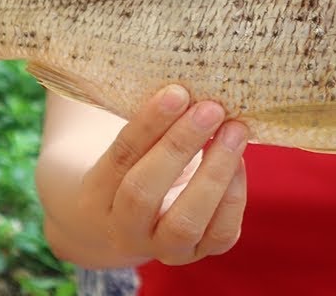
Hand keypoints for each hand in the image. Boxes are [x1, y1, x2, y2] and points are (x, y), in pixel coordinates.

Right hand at [77, 84, 249, 265]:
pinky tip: (239, 159)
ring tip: (236, 129)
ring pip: (184, 222)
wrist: (132, 220)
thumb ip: (153, 121)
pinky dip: (234, 195)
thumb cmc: (137, 162)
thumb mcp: (133, 144)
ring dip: (214, 172)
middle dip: (180, 146)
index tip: (176, 92)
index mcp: (96, 195)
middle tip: (211, 108)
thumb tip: (191, 82)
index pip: (120, 157)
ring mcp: (161, 249)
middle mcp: (123, 229)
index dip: (148, 124)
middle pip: (143, 193)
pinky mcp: (199, 254)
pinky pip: (220, 233)